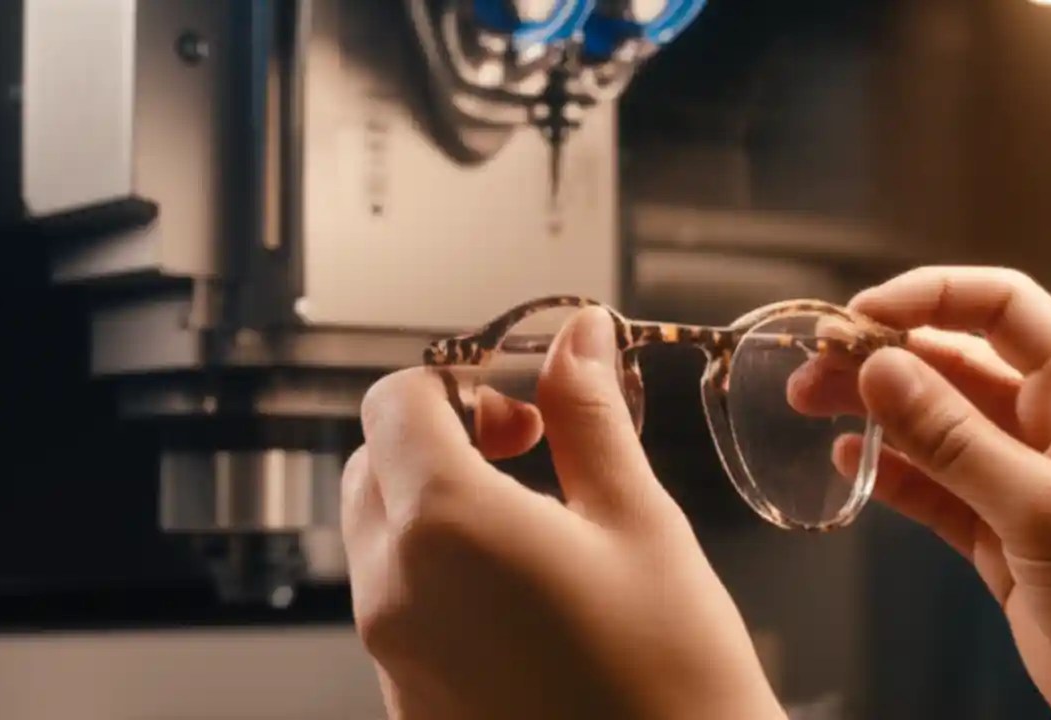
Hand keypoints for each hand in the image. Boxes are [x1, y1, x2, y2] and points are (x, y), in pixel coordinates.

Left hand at [341, 308, 783, 719]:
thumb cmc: (674, 676)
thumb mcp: (639, 521)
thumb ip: (590, 415)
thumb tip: (577, 337)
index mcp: (445, 527)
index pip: (395, 401)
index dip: (459, 379)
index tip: (524, 399)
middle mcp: (394, 591)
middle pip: (377, 462)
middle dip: (445, 434)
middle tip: (533, 447)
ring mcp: (392, 654)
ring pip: (382, 532)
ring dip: (440, 499)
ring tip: (538, 519)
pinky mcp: (407, 700)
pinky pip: (398, 601)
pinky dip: (440, 568)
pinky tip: (524, 588)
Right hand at [814, 267, 1050, 718]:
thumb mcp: (1044, 509)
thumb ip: (955, 439)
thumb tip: (878, 369)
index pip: (1002, 308)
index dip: (929, 298)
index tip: (859, 316)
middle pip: (955, 363)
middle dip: (883, 358)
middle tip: (811, 370)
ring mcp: (1022, 478)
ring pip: (935, 423)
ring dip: (874, 411)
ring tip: (808, 407)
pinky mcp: (998, 531)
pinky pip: (933, 484)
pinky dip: (890, 471)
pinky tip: (847, 463)